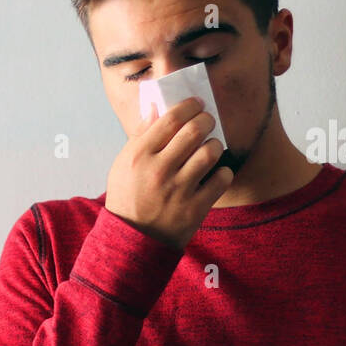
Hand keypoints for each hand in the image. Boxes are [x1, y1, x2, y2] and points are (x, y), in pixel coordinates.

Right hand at [105, 96, 233, 250]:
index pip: (171, 119)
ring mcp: (178, 190)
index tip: (196, 105)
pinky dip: (222, 173)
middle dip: (206, 120)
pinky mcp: (195, 209)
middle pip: (195, 130)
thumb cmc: (128, 197)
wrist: (132, 240)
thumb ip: (140, 136)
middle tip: (207, 122)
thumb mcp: (123, 164)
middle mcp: (159, 171)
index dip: (189, 106)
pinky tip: (214, 173)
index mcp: (139, 156)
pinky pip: (222, 179)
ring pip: (211, 151)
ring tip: (209, 148)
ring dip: (214, 145)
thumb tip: (155, 107)